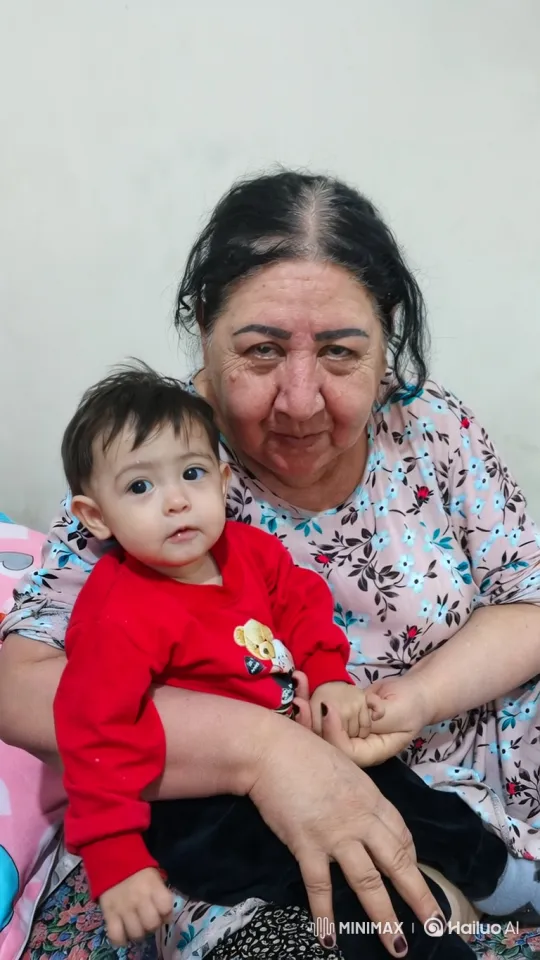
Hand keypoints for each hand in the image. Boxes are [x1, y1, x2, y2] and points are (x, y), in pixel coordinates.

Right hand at [100, 867, 173, 946]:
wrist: (111, 859)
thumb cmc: (137, 868)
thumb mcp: (153, 874)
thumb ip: (160, 892)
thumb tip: (165, 913)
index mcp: (153, 886)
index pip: (166, 908)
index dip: (166, 913)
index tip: (162, 911)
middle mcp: (139, 898)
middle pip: (152, 924)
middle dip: (152, 925)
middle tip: (148, 919)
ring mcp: (123, 908)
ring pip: (136, 933)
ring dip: (138, 932)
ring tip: (136, 925)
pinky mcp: (109, 914)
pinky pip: (116, 937)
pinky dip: (121, 939)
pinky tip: (123, 933)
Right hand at [249, 690, 443, 957]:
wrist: (271, 749)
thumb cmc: (305, 752)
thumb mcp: (344, 768)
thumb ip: (357, 794)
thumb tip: (361, 813)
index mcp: (372, 798)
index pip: (402, 836)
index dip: (411, 860)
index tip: (414, 878)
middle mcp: (361, 819)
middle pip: (397, 862)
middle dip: (419, 897)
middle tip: (436, 927)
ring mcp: (335, 834)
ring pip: (368, 881)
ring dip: (384, 917)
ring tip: (397, 946)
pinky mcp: (307, 844)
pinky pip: (320, 886)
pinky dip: (325, 915)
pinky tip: (329, 939)